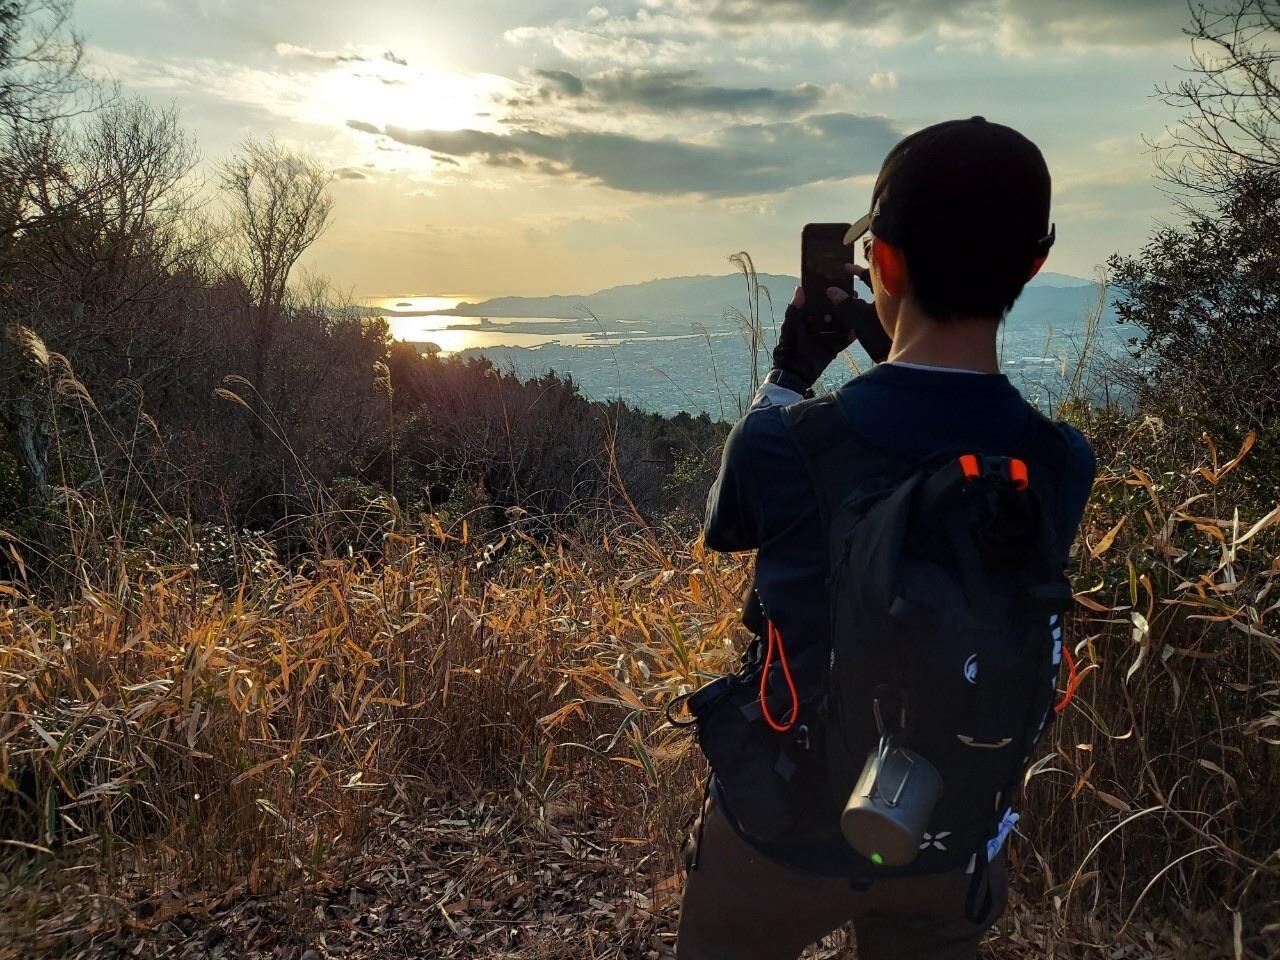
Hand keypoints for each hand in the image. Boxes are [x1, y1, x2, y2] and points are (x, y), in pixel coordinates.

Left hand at [772, 269, 888, 387]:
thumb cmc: (788, 347)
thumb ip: (794, 309)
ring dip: (849, 317)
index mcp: (807, 317)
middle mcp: (819, 325)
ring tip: (857, 307)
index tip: (836, 282)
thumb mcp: (790, 327)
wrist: (793, 372)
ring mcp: (827, 336)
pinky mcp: (834, 347)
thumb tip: (799, 288)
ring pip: (841, 323)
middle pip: (833, 311)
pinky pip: (845, 339)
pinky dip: (852, 334)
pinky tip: (858, 328)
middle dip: (842, 303)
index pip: (819, 302)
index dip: (827, 293)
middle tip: (853, 294)